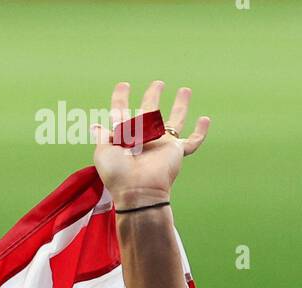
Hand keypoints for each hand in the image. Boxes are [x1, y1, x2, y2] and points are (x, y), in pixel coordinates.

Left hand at [90, 80, 210, 205]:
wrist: (137, 190)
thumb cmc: (118, 175)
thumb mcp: (103, 154)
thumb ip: (102, 138)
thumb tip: (96, 126)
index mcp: (126, 136)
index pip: (123, 113)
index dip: (121, 99)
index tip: (123, 85)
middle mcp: (145, 137)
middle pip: (150, 111)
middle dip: (153, 96)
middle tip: (158, 84)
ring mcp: (162, 143)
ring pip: (175, 120)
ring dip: (181, 106)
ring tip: (185, 90)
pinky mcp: (176, 150)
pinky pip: (192, 142)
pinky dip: (201, 132)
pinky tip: (205, 120)